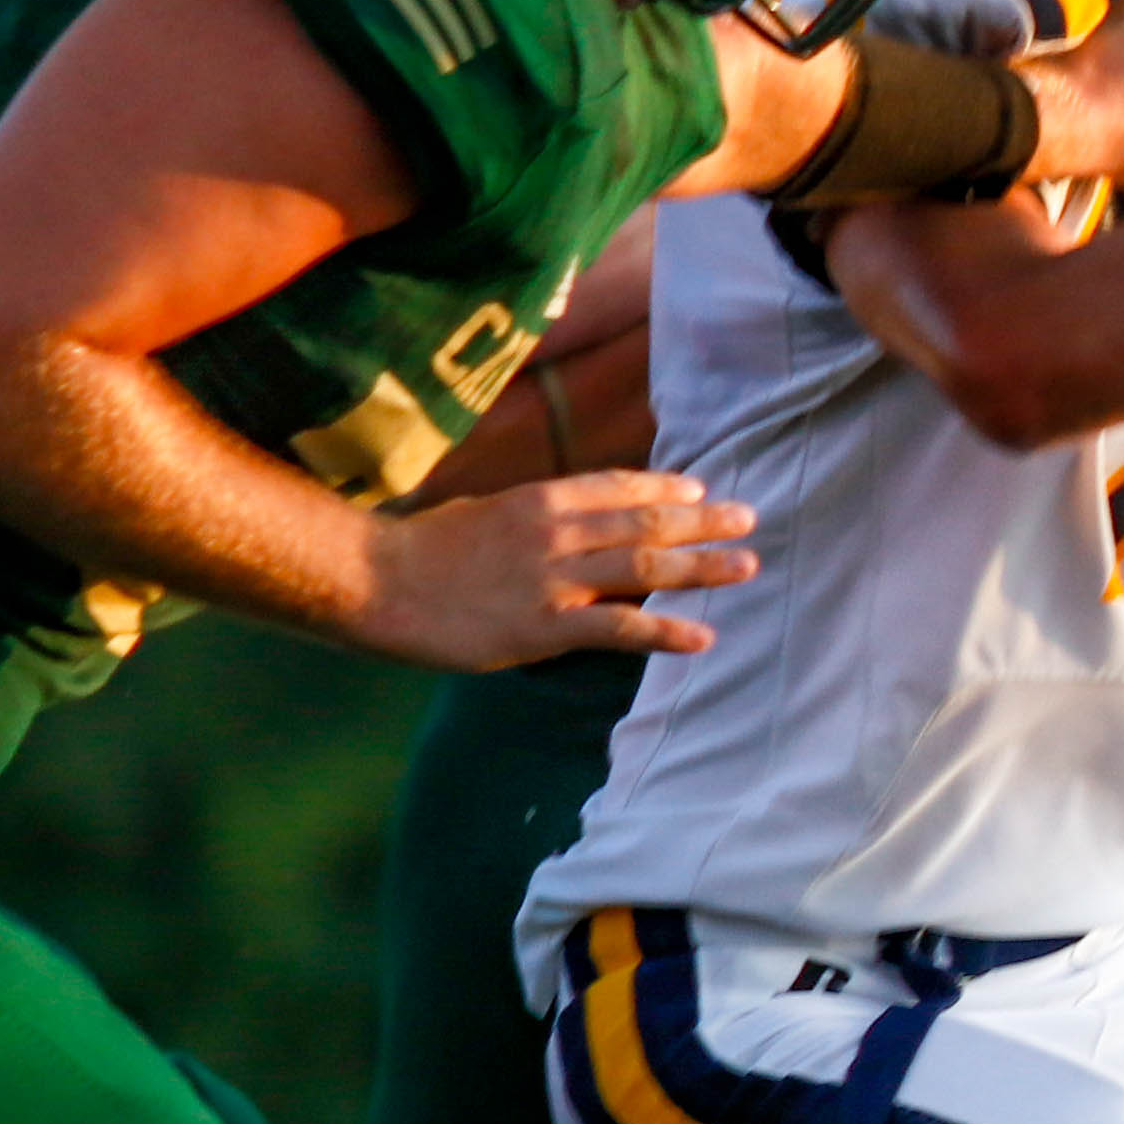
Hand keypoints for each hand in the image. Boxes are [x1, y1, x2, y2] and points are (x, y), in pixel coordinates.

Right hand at [363, 467, 754, 668]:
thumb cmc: (419, 549)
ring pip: (645, 566)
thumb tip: (563, 520)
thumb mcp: (482, 513)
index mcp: (540, 500)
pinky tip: (701, 638)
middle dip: (702, 520)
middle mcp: (557, 532)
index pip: (617, 486)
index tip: (700, 485)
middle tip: (748, 518)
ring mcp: (554, 579)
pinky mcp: (546, 626)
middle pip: (646, 520)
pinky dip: (664, 632)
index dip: (663, 486)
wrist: (374, 580)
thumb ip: (529, 517)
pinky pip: (618, 629)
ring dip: (702, 567)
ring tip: (747, 566)